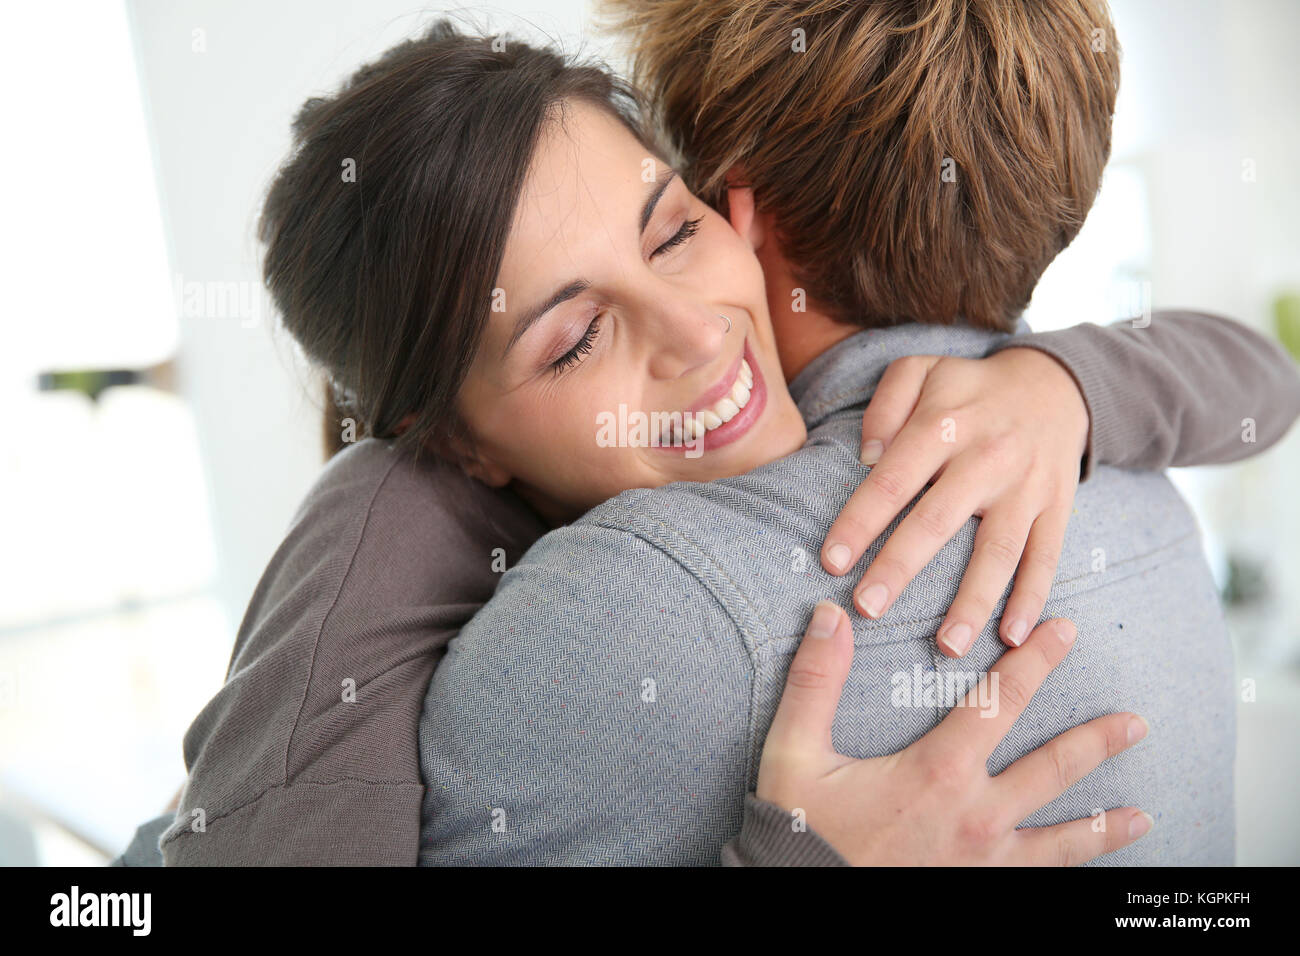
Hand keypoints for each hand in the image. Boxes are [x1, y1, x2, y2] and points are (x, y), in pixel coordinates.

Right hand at [756, 602, 1151, 864]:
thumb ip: (815, 681)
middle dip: (1097, 741)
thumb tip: (831, 617)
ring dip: (1103, 825)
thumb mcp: (795, 752)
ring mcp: (984, 864)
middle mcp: (977, 816)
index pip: (1000, 701)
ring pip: (1061, 842)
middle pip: (1053, 769)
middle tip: (1136, 723)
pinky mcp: (979, 894)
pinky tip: (1084, 876)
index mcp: (939, 771)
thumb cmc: (801, 831)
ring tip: (1141, 816)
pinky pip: (1036, 883)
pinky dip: (1068, 876)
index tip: (1065, 632)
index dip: (1035, 661)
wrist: (800, 899)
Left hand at [820, 349, 1088, 656]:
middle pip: (937, 520)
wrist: (1056, 383)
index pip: (893, 478)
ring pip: (997, 551)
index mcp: (944, 424)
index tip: (831, 560)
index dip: (860, 520)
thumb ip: (886, 404)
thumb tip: (866, 456)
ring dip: (972, 602)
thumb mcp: (921, 370)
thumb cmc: (967, 388)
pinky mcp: (1056, 508)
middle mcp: (987, 458)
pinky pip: (1045, 558)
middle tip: (867, 608)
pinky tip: (1012, 637)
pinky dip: (1031, 600)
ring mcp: (1025, 487)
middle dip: (900, 568)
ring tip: (946, 645)